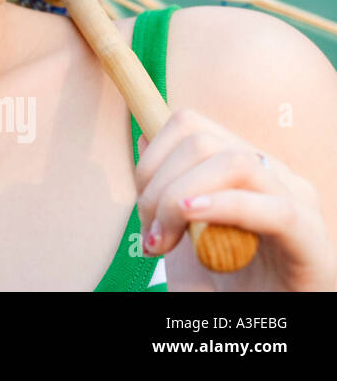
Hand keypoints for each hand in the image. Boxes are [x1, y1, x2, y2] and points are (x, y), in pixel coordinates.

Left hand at [135, 108, 336, 290]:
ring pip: (236, 163)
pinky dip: (227, 208)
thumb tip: (145, 134)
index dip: (152, 158)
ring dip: (181, 198)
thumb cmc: (223, 286)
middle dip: (158, 184)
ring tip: (166, 242)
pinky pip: (277, 210)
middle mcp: (274, 178)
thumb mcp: (184, 232)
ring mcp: (298, 205)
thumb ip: (167, 186)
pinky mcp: (314, 243)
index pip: (190, 126)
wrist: (258, 331)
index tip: (142, 210)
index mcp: (244, 170)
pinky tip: (195, 218)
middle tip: (151, 236)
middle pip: (202, 141)